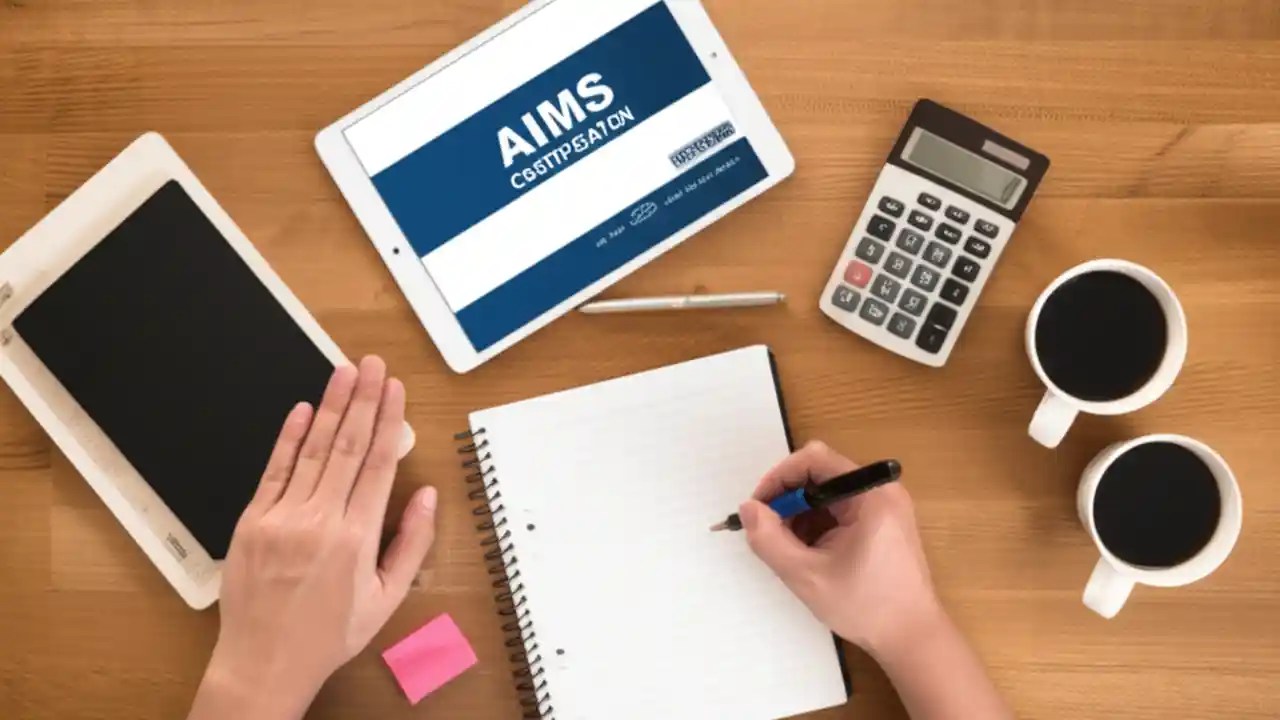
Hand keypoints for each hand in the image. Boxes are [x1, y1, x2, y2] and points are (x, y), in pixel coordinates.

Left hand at [189, 356, 437, 719]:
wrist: (264, 661)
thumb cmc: (329, 634)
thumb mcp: (387, 597)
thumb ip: (412, 542)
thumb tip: (425, 494)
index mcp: (357, 538)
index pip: (379, 463)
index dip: (389, 420)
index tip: (396, 389)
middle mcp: (320, 520)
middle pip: (348, 446)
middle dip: (363, 399)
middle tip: (373, 365)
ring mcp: (282, 518)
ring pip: (313, 450)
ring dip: (330, 406)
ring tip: (344, 372)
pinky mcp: (252, 521)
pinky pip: (275, 470)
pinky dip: (289, 438)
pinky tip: (303, 410)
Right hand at [740, 441, 941, 657]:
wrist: (911, 638)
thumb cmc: (866, 606)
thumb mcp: (807, 576)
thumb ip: (770, 540)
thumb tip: (747, 509)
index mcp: (871, 495)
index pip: (814, 460)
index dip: (779, 478)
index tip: (759, 508)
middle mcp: (881, 491)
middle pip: (820, 475)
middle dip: (788, 501)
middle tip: (769, 533)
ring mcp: (884, 507)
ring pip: (827, 494)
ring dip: (800, 516)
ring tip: (789, 550)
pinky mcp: (881, 523)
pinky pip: (839, 511)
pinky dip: (817, 526)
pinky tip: (808, 555)